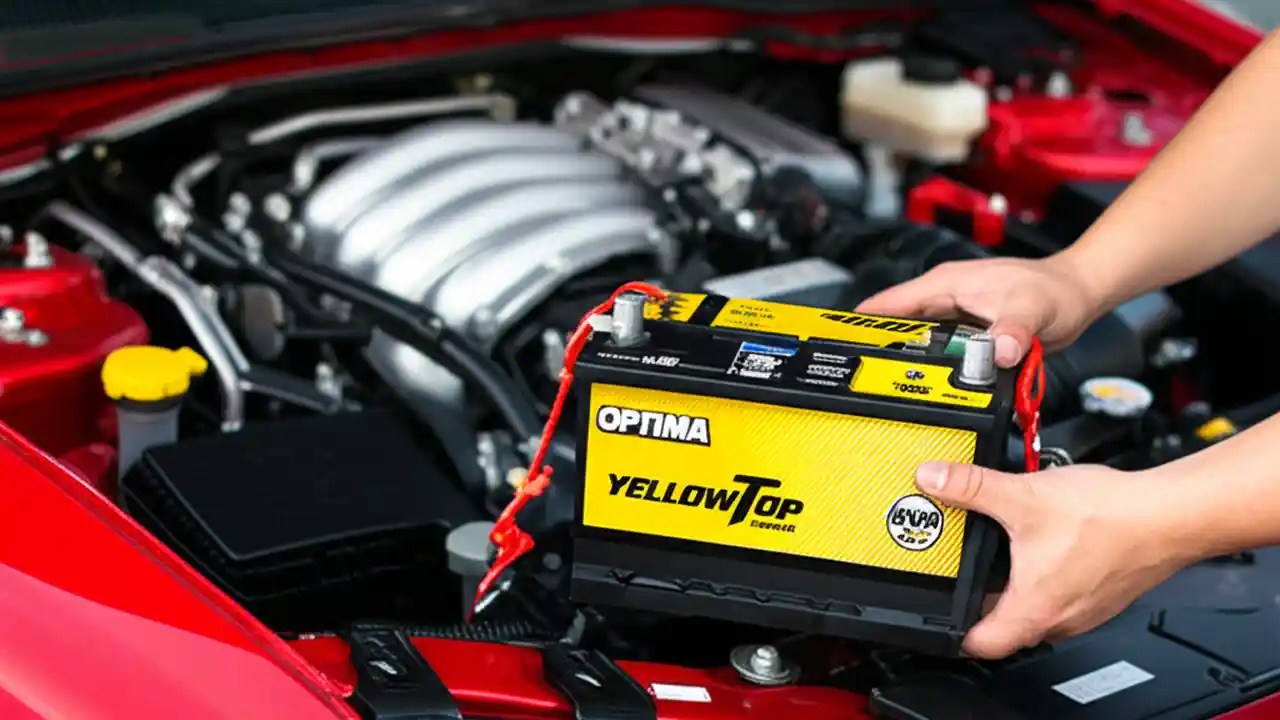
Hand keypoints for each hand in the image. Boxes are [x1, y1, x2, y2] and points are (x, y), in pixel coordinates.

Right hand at [856, 256, 1101, 366]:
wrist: (1078, 293)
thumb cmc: (1054, 289)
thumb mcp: (1032, 310)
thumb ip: (1012, 331)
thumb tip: (996, 351)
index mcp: (946, 285)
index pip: (892, 303)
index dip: (864, 322)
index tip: (839, 342)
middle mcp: (945, 300)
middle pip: (899, 327)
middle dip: (881, 350)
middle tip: (863, 379)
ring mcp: (956, 319)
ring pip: (920, 344)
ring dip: (909, 363)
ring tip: (888, 390)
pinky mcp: (969, 337)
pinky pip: (943, 355)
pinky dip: (935, 370)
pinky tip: (932, 390)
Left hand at [915, 461, 1193, 658]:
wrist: (1169, 514)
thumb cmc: (1110, 518)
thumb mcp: (1023, 496)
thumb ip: (970, 487)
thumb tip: (933, 478)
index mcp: (1033, 610)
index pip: (979, 644)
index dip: (952, 630)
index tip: (939, 610)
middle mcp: (1059, 620)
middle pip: (1004, 624)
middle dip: (981, 596)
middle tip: (964, 568)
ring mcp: (1082, 610)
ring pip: (1034, 607)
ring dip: (1015, 583)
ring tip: (1002, 550)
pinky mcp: (1100, 594)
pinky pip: (1061, 593)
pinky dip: (1045, 573)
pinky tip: (1045, 542)